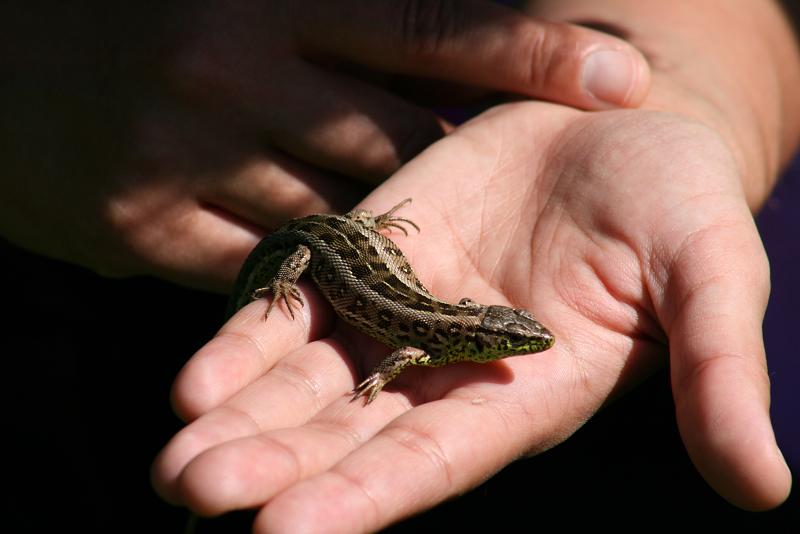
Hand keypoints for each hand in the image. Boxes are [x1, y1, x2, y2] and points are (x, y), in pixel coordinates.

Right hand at [1, 0, 648, 290]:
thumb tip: (450, 34)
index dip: (530, 50)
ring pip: (338, 217)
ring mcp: (187, 158)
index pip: (431, 22)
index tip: (623, 75)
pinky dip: (311, 271)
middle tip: (526, 186)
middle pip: (396, 136)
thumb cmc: (140, 9)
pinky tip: (330, 267)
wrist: (0, 59)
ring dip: (390, 233)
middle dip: (457, 167)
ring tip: (430, 242)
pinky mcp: (145, 230)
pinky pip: (268, 267)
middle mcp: (233, 72)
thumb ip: (349, 3)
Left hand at [152, 102, 789, 530]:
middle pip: (349, 435)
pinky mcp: (372, 254)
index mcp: (524, 391)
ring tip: (174, 455)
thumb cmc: (675, 199)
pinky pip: (302, 306)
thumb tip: (765, 488)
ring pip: (310, 382)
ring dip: (243, 415)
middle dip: (273, 467)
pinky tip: (197, 375)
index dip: (365, 497)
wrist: (616, 124)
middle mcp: (449, 369)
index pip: (435, 460)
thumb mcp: (711, 273)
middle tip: (192, 490)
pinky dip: (249, 340)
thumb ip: (721, 372)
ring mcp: (402, 311)